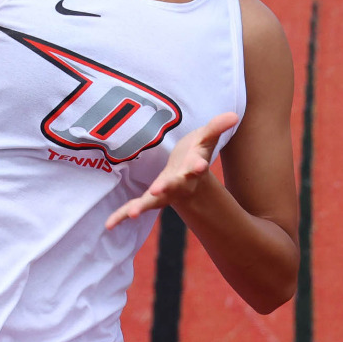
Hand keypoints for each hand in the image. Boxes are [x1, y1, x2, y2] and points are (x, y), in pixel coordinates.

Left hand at [105, 112, 237, 229]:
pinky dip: (122, 215)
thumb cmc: (195, 152)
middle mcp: (180, 183)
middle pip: (174, 185)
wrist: (189, 173)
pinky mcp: (151, 197)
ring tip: (133, 213)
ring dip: (144, 206)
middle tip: (158, 190)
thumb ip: (217, 128)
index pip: (196, 165)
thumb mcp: (206, 138)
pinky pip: (136, 206)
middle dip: (167, 186)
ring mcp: (165, 192)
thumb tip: (234, 116)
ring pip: (154, 201)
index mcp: (193, 167)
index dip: (197, 165)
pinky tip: (109, 225)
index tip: (199, 166)